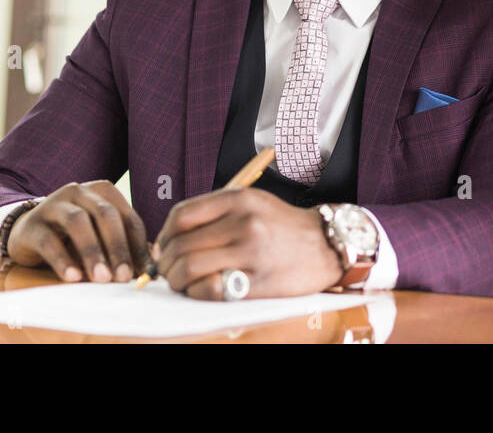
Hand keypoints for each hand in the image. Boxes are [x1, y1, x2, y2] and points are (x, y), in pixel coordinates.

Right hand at [6, 180, 148, 282]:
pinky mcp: (32, 225)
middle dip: (117, 247)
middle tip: (123, 277)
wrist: (28, 231)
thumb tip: (150, 271)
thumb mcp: (100, 235)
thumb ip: (123, 247)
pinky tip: (73, 277)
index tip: (144, 273)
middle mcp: (79, 191)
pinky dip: (62, 260)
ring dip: (92, 251)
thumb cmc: (74, 235)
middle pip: (105, 214)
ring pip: (77, 222)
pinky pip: (49, 241)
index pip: (127, 217)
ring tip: (101, 278)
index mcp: (103, 191)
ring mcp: (53, 204)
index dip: (138, 246)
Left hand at [154, 188, 342, 299]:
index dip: (164, 236)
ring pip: (189, 268)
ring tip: (184, 283)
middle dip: (167, 264)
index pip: (181, 216)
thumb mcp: (252, 203)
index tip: (166, 248)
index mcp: (239, 199)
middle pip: (181, 245)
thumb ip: (214, 214)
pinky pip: (210, 290)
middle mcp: (244, 222)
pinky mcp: (258, 281)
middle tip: (171, 272)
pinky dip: (197, 293)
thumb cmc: (283, 226)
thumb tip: (170, 241)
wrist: (327, 245)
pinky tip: (203, 291)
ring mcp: (251, 252)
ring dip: (177, 281)